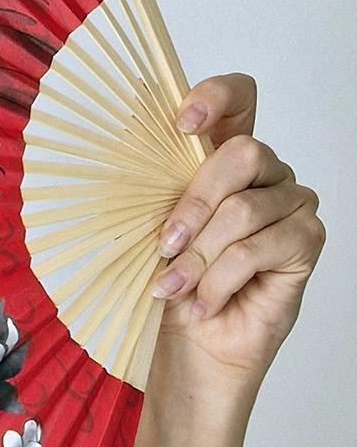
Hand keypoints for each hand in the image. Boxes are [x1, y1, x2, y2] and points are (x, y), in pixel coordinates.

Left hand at [148, 72, 326, 394]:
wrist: (193, 349)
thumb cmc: (173, 286)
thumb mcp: (154, 230)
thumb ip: (162, 190)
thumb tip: (140, 157)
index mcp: (224, 157)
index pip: (240, 98)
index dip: (217, 97)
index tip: (182, 122)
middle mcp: (265, 173)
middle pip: (243, 152)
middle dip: (194, 203)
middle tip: (165, 245)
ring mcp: (291, 205)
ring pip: (244, 210)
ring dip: (199, 256)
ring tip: (173, 287)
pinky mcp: (306, 240)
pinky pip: (259, 247)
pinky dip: (220, 280)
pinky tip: (203, 304)